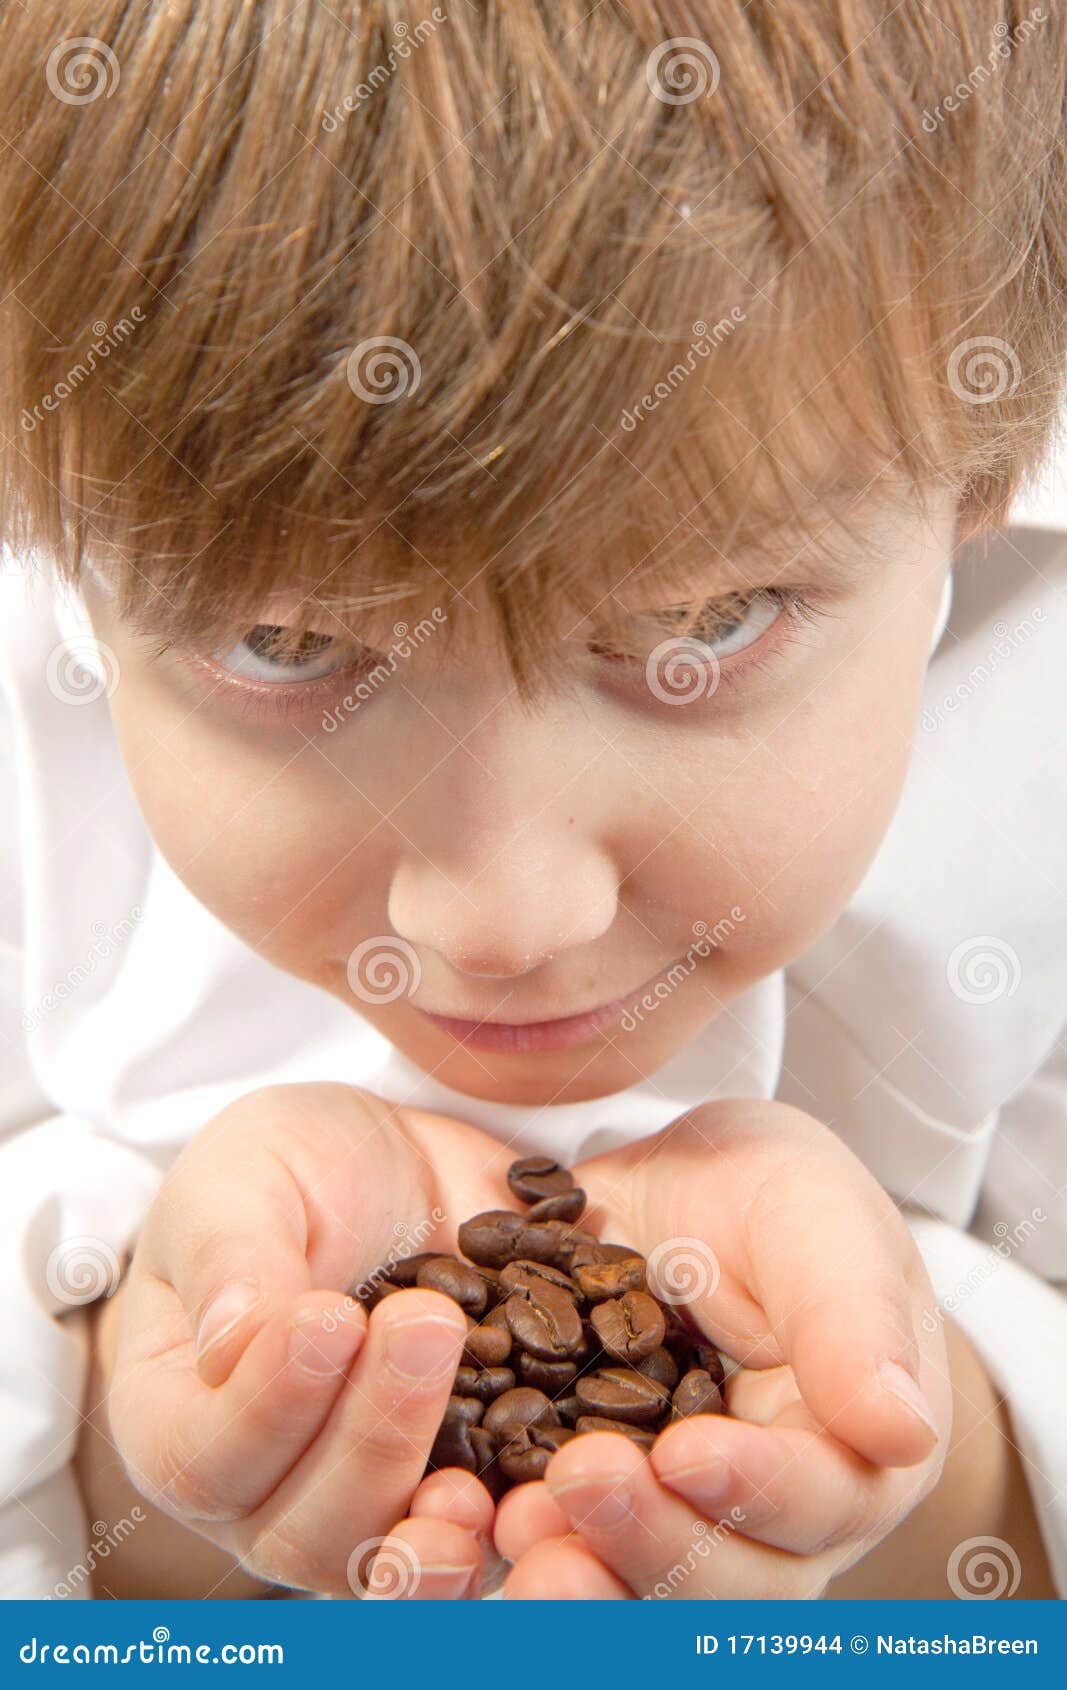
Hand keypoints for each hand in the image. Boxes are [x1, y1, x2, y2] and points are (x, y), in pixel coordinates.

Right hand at [104, 1081, 517, 1597]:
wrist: (392, 1167)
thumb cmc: (283, 1173)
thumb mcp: (243, 1176)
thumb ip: (230, 1253)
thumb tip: (229, 1343)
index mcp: (179, 1420)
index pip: (205, 1457)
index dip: (267, 1406)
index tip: (329, 1315)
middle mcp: (267, 1495)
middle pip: (308, 1530)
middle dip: (373, 1437)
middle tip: (427, 1322)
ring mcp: (371, 1508)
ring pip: (399, 1561)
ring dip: (441, 1524)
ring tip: (483, 1453)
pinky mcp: (470, 1488)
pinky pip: (496, 1533)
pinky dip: (524, 1520)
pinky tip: (553, 1481)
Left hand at [490, 1100, 949, 1597]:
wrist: (678, 1196)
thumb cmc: (775, 1201)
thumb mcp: (817, 1220)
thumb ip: (853, 1317)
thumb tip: (902, 1431)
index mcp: (843, 1458)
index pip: (813, 1499)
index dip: (754, 1487)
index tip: (688, 1451)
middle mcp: (759, 1525)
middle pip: (718, 1577)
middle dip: (649, 1538)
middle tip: (578, 1481)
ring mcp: (663, 1528)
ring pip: (632, 1591)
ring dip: (575, 1573)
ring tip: (514, 1525)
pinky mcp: (572, 1514)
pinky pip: (551, 1554)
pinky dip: (505, 1547)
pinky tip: (460, 1513)